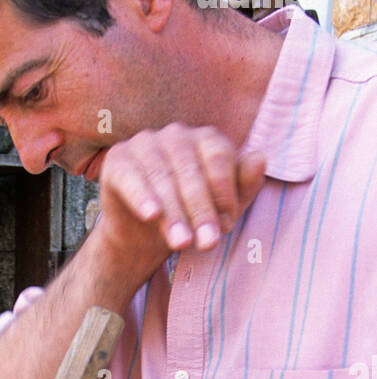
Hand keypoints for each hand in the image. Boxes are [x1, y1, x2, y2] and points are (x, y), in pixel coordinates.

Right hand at [93, 123, 266, 302]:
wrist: (141, 238)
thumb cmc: (188, 218)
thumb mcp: (221, 209)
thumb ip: (244, 185)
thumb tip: (260, 159)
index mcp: (205, 139)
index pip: (219, 158)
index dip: (224, 193)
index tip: (226, 227)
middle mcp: (175, 134)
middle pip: (191, 170)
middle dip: (201, 210)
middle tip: (207, 243)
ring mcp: (144, 143)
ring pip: (162, 177)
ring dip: (174, 213)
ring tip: (182, 243)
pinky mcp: (117, 160)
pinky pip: (131, 177)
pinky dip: (142, 196)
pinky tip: (151, 215)